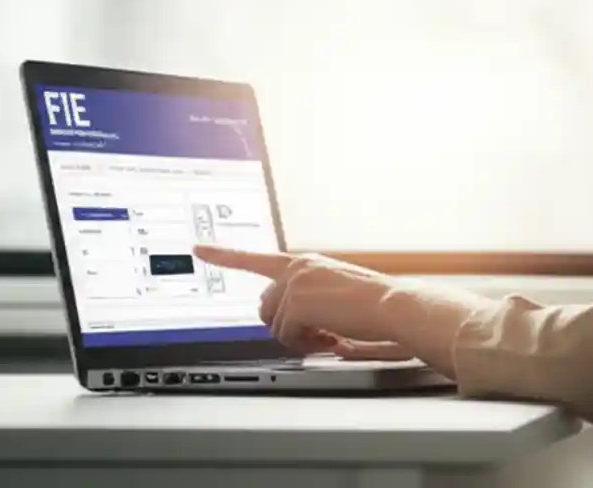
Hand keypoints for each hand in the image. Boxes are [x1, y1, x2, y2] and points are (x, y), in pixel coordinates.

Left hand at [193, 246, 491, 376]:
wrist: (393, 305)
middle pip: (264, 306)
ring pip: (274, 324)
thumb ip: (307, 299)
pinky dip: (306, 344)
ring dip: (299, 337)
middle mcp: (297, 267)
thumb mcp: (334, 293)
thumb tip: (289, 325)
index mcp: (305, 262)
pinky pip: (285, 334)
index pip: (256, 258)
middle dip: (284, 325)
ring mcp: (295, 283)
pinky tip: (331, 339)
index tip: (199, 248)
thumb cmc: (375, 304)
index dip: (223, 254)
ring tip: (330, 336)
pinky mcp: (296, 302)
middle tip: (316, 334)